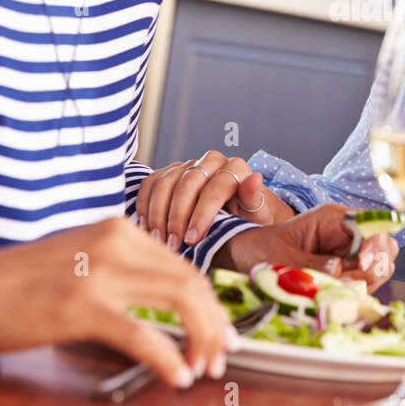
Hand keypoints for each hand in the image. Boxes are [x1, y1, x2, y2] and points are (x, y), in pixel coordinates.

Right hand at [0, 217, 234, 388]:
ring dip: (202, 338)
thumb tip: (166, 295)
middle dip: (215, 322)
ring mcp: (99, 274)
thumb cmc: (20, 280)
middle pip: (191, 282)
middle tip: (222, 352)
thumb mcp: (81, 255)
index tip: (220, 329)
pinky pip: (143, 335)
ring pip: (179, 301)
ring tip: (205, 365)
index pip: (185, 265)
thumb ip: (124, 267)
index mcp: (118, 230)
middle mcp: (116, 243)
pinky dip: (168, 358)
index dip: (210, 302)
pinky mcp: (81, 308)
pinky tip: (177, 374)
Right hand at [137, 151, 294, 250]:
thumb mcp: (259, 214)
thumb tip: (254, 178)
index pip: (215, 188)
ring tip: (159, 239)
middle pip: (188, 183)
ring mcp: (190, 165)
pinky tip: (147, 226)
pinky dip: (146, 203)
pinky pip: (152, 182)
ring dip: (158, 212)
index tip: (192, 239)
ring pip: (167, 182)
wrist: (240, 215)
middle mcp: (212, 161)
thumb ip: (255, 198)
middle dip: (178, 216)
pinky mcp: (172, 172)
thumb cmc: (251, 219)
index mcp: (236, 168)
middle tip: (173, 244)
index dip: (202, 214)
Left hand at [215, 204, 399, 292]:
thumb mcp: (283, 256)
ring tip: (339, 290)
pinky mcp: (346, 269)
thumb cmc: (263, 248)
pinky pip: (364, 280)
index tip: (363, 265)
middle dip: (374, 268)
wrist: (248, 257)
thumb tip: (339, 269)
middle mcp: (347, 232)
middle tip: (350, 283)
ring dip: (365, 282)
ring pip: (378, 265)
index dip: (374, 244)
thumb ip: (312, 264)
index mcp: (333, 218)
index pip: (372, 223)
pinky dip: (357, 291)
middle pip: (384, 246)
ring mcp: (348, 251)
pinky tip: (338, 294)